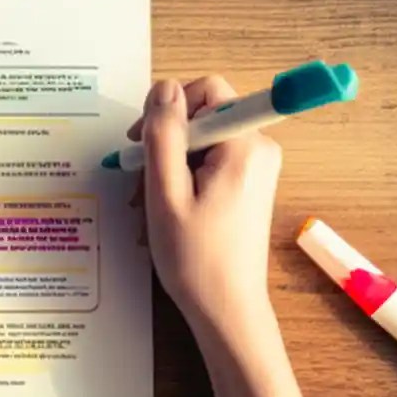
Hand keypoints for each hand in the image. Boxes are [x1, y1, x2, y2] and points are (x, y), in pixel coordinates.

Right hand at [132, 77, 281, 335]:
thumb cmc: (196, 259)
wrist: (226, 309)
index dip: (169, 108)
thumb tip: (164, 87)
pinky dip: (182, 181)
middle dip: (164, 144)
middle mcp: (259, 149)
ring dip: (167, 167)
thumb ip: (164, 135)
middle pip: (202, 117)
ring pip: (201, 142)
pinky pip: (209, 163)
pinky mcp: (249, 185)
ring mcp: (256, 168)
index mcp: (244, 146)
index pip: (208, 90)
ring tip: (147, 206)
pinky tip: (164, 212)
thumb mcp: (166, 194)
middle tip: (138, 183)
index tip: (141, 141)